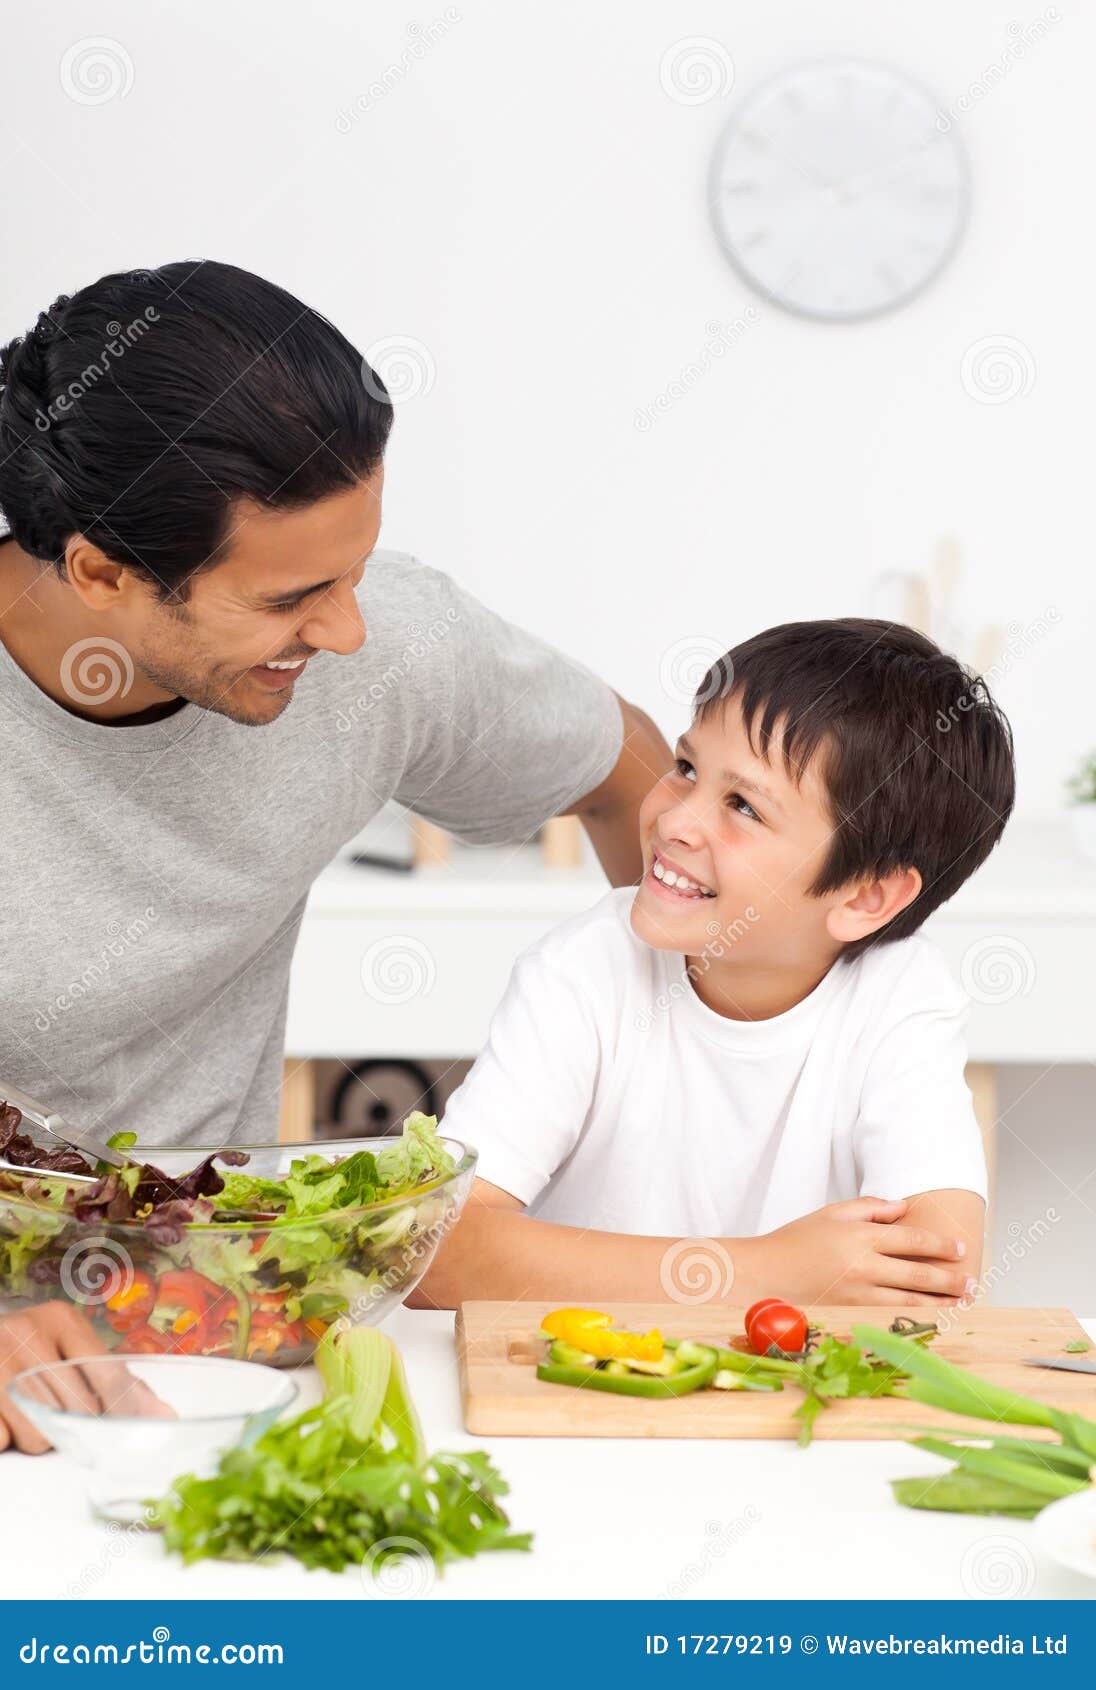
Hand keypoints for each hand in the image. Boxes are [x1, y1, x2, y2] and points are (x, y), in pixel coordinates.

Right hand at [0, 1302, 108, 1452]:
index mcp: (61, 1319)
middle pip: (77, 1410)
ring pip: (38, 1435)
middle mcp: (27, 1332)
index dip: (119, 1410)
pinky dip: (5, 1439)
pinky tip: (4, 1418)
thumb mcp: (68, 1347)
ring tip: (27, 1414)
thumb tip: (163, 1416)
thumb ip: (114, 1379)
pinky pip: (1, 1441)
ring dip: (38, 1437)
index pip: (106, 1374)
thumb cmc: (28, 1348)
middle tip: (60, 1413)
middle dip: (74, 1426)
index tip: (122, 1431)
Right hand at [749, 1196, 974, 1306]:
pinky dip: (915, 1312)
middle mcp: (863, 1265)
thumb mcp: (832, 1212)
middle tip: (972, 1281)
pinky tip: (931, 1313)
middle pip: (918, 1272)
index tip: (960, 1247)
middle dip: (949, 1278)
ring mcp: (858, 1292)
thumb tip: (903, 1207)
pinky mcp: (853, 1310)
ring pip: (909, 1297)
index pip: (911, 1238)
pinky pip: (891, 1311)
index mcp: (860, 1235)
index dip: (940, 1243)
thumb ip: (870, 1207)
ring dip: (939, 1300)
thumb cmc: (797, 1238)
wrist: (766, 1273)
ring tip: (961, 1301)